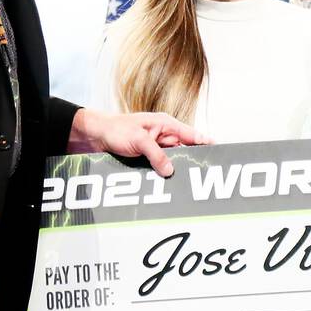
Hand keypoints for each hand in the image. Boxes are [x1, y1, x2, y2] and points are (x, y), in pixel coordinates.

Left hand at [68, 108, 211, 175]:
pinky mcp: (147, 160)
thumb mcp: (138, 140)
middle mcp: (163, 136)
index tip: (219, 151)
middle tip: (203, 175)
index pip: (192, 135)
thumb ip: (156, 155)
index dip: (206, 143)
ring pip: (173, 162)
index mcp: (165, 125)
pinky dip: (163, 176)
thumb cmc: (114, 129)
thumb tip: (170, 170)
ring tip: (186, 183)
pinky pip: (160, 169)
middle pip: (185, 151)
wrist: (92, 137)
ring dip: (175, 171)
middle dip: (192, 161)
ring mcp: (155, 149)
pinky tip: (167, 185)